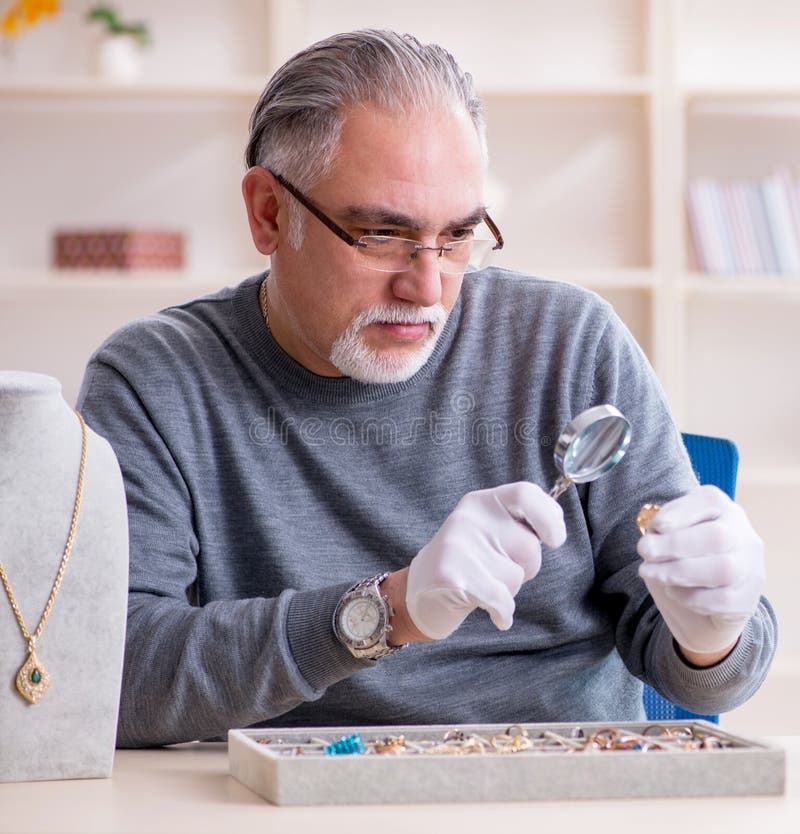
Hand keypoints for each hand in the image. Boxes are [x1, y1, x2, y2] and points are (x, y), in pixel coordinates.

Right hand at [405, 482, 565, 639]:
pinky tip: (493, 613)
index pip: (525, 493)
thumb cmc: (468, 564)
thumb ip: (520, 526)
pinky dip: (503, 613)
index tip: (555, 540)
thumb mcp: (490, 533)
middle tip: (497, 570)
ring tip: (483, 584)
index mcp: (482, 502)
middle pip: (528, 544)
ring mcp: (457, 545)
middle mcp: (469, 518)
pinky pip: (500, 598)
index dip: (549, 516)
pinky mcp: (451, 575)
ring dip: (508, 590)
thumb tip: (556, 531)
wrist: (419, 593)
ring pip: (515, 576)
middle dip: (525, 566)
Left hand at [637, 485, 764, 655]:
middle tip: (645, 552)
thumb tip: (658, 531)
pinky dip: (691, 597)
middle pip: (717, 536)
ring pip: (723, 569)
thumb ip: (663, 528)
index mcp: (722, 509)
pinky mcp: (748, 598)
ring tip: (652, 573)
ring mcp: (750, 566)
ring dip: (679, 572)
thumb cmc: (679, 555)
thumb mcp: (667, 534)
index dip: (682, 513)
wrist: (699, 600)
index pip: (710, 501)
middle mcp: (742, 533)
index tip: (657, 527)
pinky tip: (673, 592)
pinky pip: (723, 600)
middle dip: (675, 545)